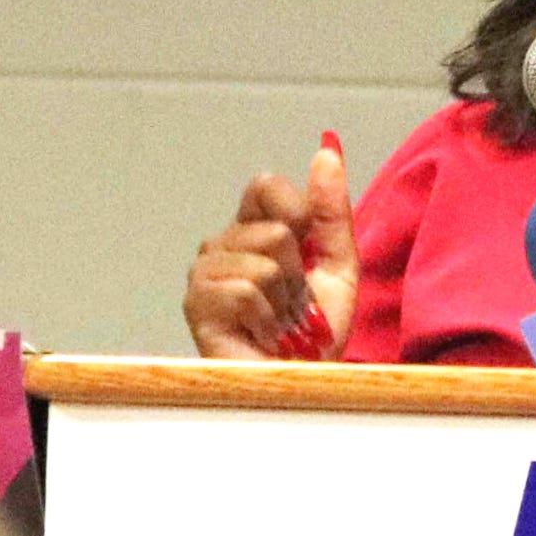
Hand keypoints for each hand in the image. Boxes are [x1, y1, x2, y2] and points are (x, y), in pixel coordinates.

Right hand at [184, 135, 357, 360]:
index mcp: (252, 231)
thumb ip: (332, 210)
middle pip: (277, 229)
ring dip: (287, 302)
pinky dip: (269, 319)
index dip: (299, 214)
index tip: (307, 255)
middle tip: (294, 307)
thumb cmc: (314, 335)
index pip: (266, 185)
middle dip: (300, 275)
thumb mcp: (338, 266)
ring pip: (266, 260)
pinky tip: (262, 336)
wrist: (301, 385)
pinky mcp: (197, 303)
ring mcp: (204, 274)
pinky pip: (247, 289)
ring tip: (279, 325)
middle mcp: (221, 246)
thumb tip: (328, 149)